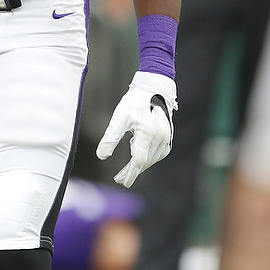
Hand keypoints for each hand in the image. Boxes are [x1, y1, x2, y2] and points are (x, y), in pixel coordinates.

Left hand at [96, 71, 175, 186]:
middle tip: (119, 178)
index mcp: (147, 131)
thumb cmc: (135, 101)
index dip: (130, 173)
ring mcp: (166, 137)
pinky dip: (148, 159)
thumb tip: (101, 155)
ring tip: (126, 170)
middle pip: (145, 161)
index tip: (122, 181)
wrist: (154, 88)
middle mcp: (160, 136)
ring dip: (140, 166)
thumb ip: (110, 137)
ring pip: (152, 159)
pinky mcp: (168, 137)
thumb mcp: (119, 116)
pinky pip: (158, 154)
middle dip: (132, 171)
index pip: (139, 159)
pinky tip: (138, 158)